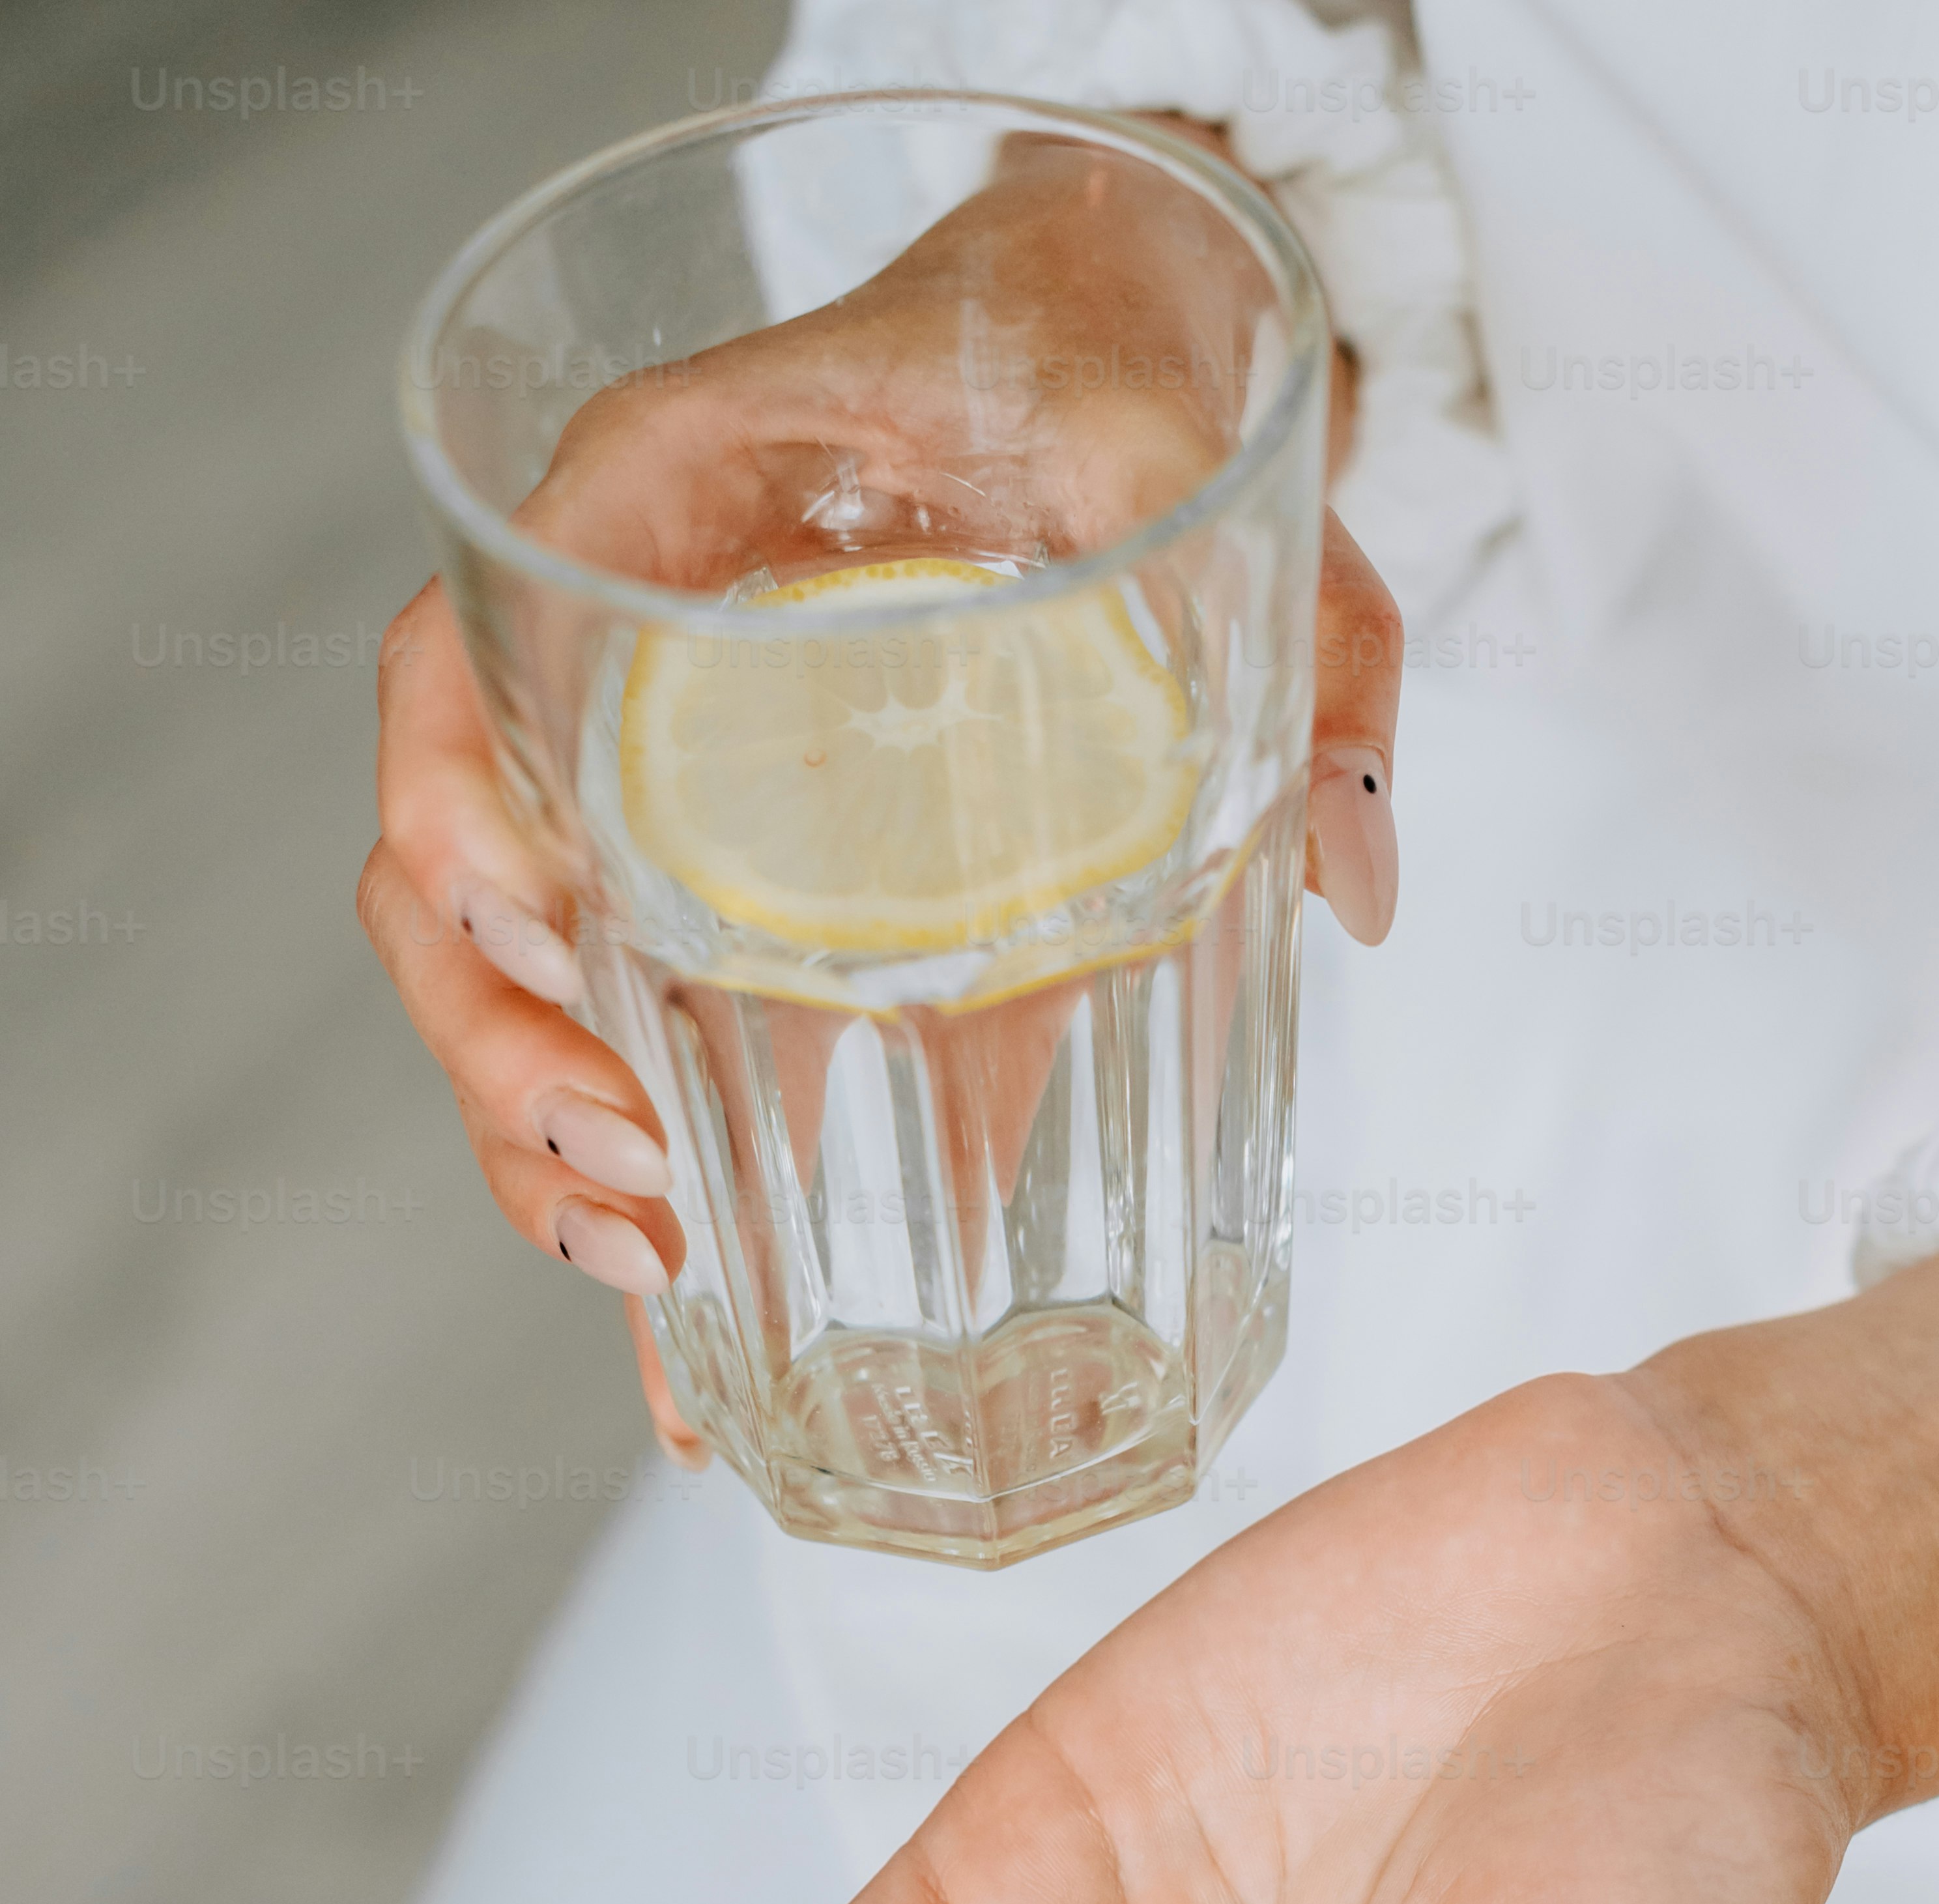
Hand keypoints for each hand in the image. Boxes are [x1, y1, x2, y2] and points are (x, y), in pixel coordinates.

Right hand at [355, 125, 1398, 1457]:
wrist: (1096, 355)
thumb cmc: (1109, 375)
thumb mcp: (1217, 469)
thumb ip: (1304, 637)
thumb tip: (1352, 864)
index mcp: (668, 506)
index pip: (467, 643)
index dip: (455, 795)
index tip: (522, 918)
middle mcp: (617, 665)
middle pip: (452, 864)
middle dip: (497, 1044)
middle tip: (623, 1166)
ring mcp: (661, 802)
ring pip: (517, 991)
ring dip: (543, 1148)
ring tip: (647, 1273)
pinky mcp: (741, 914)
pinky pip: (649, 1063)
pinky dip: (660, 1218)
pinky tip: (693, 1379)